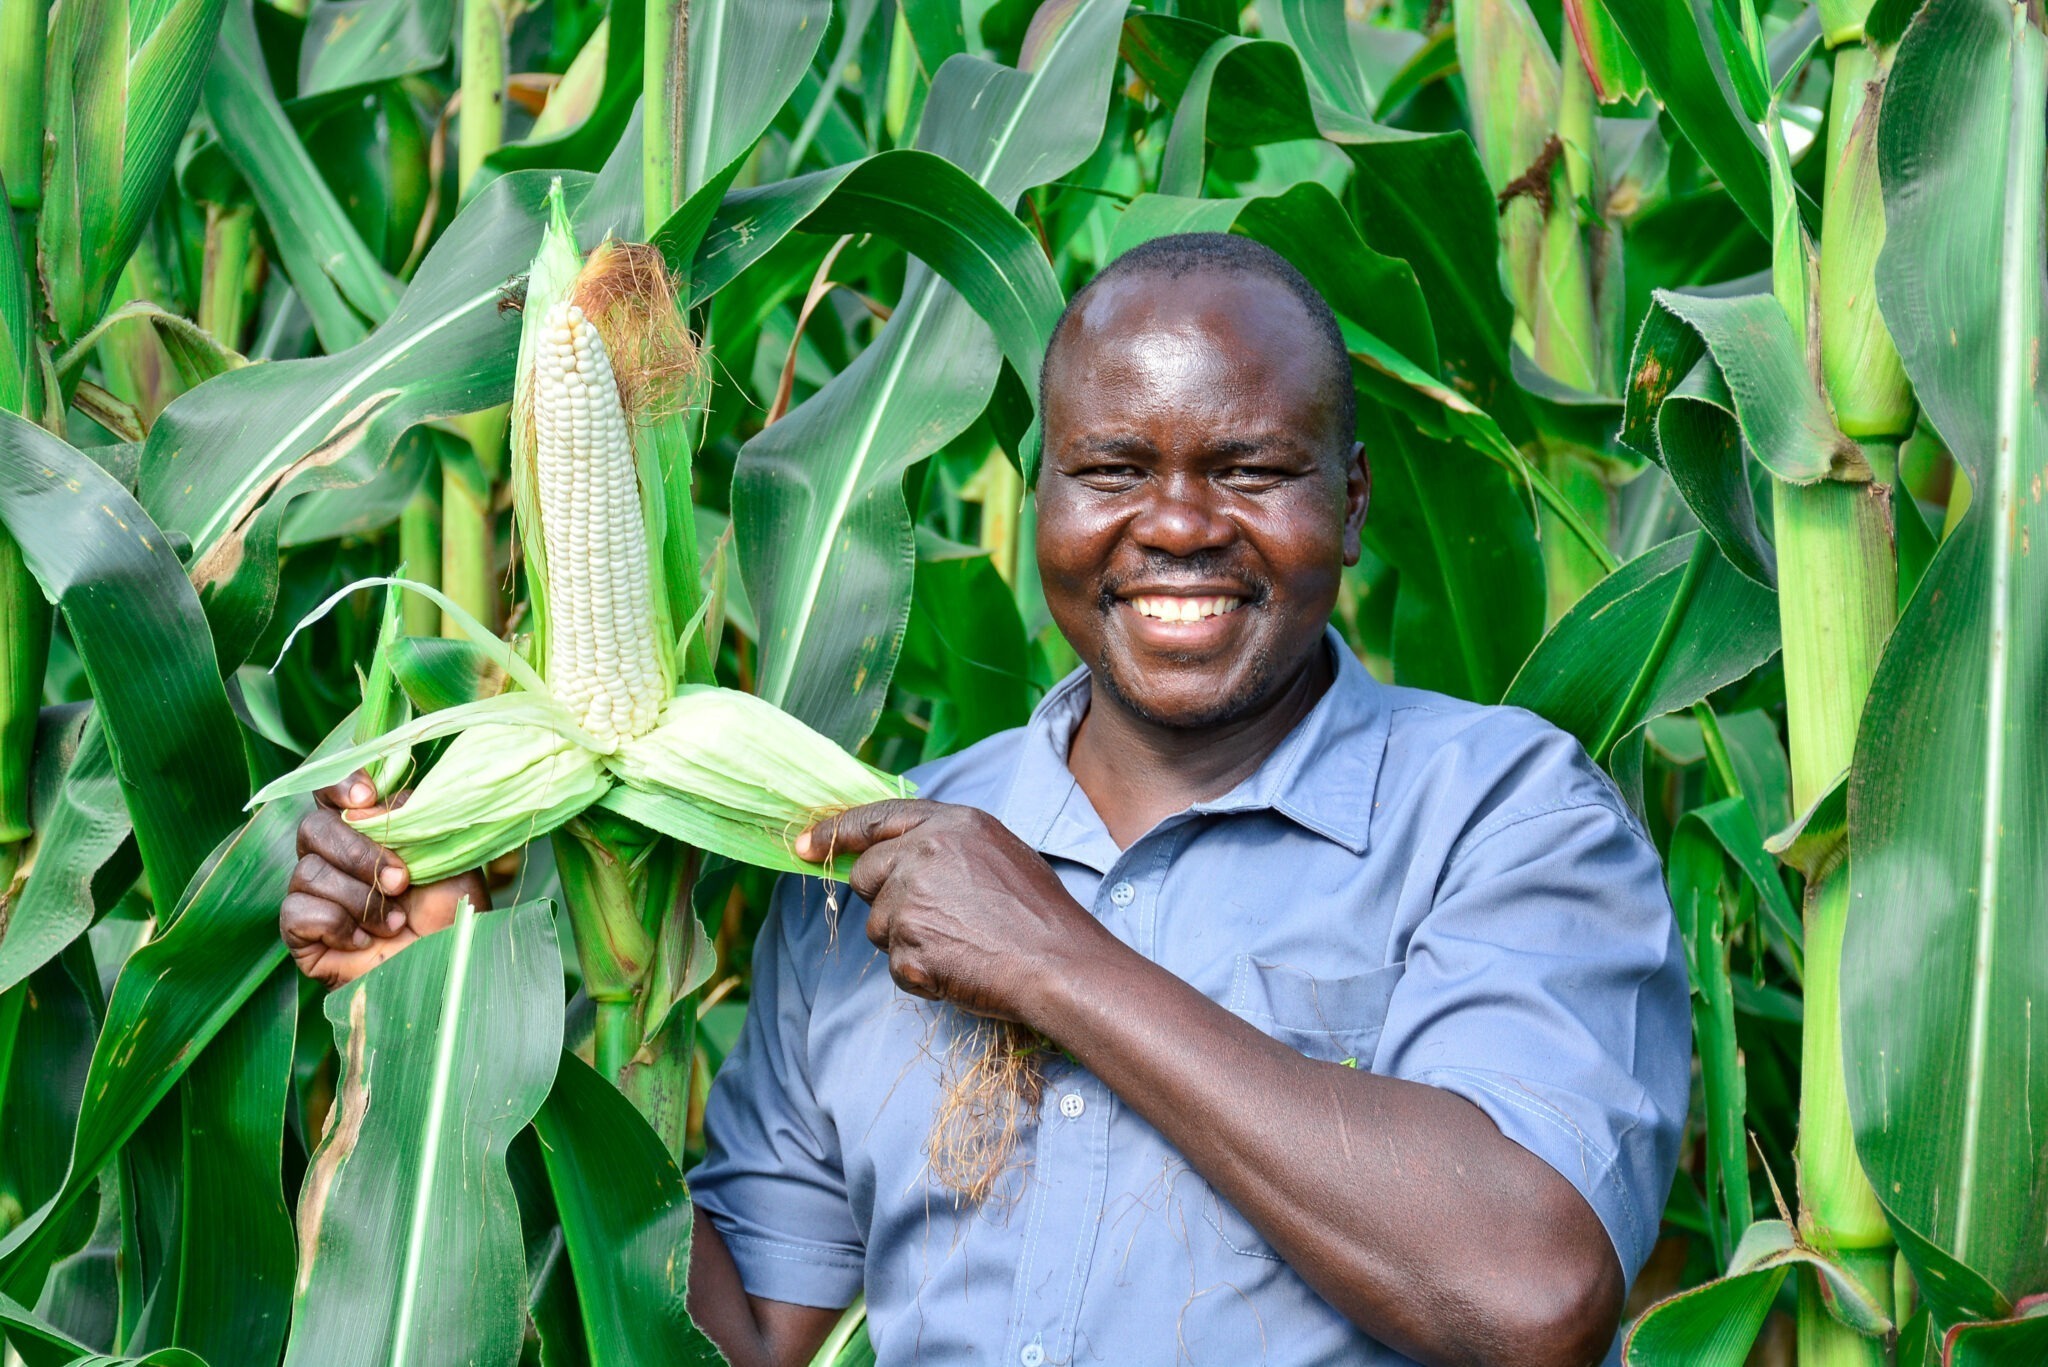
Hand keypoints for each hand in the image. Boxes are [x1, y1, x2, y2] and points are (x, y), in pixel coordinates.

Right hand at [281, 769, 490, 987]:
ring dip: (359, 898)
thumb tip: (367, 808)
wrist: (450, 970)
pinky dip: (337, 925)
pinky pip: (296, 913)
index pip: (332, 793)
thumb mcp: (446, 857)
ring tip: (394, 922)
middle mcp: (334, 859)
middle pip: (313, 828)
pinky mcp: (301, 935)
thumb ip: (410, 820)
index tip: (366, 797)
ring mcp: (314, 896)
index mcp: (367, 833)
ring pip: (307, 872)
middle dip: (359, 854)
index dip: (339, 786)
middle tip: (401, 882)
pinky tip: (364, 941)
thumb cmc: (453, 914)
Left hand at [795, 800, 1113, 1022]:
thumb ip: (945, 844)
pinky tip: (960, 967)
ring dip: (906, 940)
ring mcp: (911, 903)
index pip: (874, 819)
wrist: (1058, 963)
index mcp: (949, 824)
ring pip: (878, 926)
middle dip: (884, 900)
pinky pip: (897, 965)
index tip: (805, 844)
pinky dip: (921, 973)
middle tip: (933, 918)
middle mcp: (922, 855)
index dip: (833, 832)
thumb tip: (898, 856)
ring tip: (958, 943)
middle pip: (865, 877)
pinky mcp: (908, 949)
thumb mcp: (997, 851)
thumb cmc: (1037, 911)